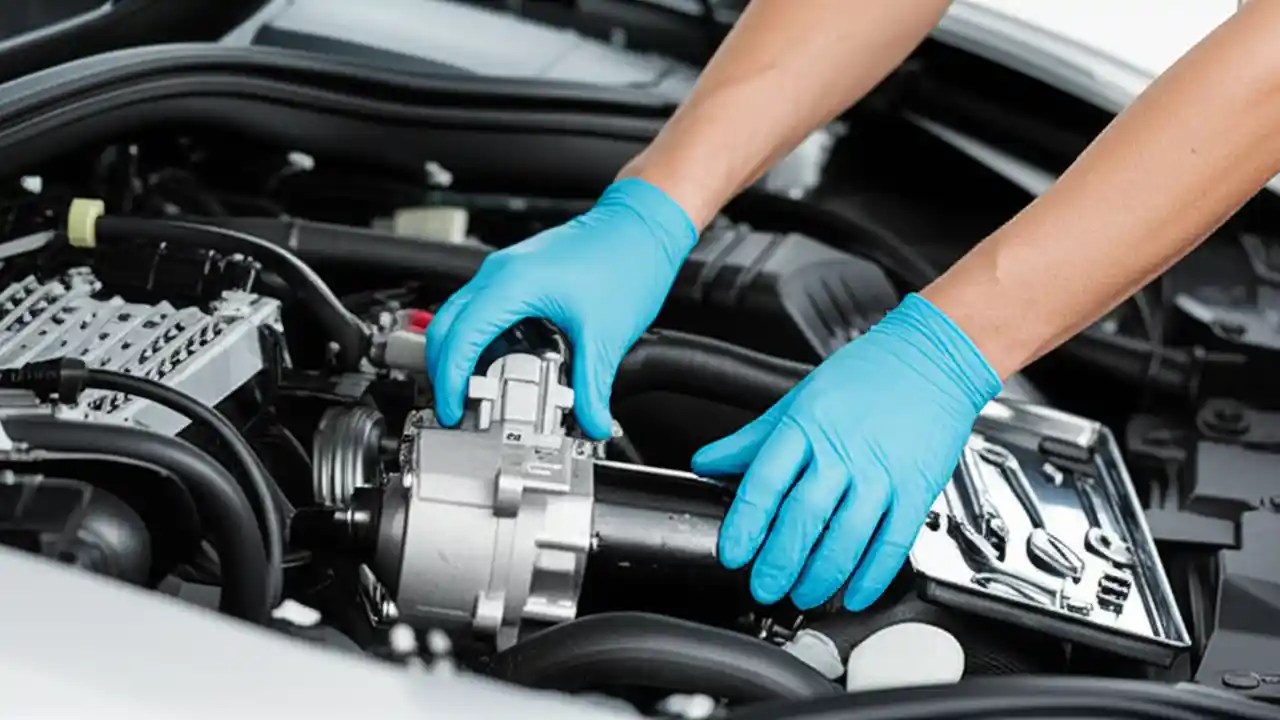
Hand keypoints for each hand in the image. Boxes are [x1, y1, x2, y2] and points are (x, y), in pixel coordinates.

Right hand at [426, 178, 697, 439]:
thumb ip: (594, 388)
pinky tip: (500, 366)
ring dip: (460, 356)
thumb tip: (590, 422)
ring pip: (460, 318)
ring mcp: (506, 271)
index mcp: (513, 284)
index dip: (450, 381)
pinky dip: (480, 341)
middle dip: (444, 371)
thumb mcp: (607, 336)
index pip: (459, 339)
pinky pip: (482, 311)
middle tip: (456, 408)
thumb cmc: (626, 260)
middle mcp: (500, 273)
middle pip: (446, 327)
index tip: (450, 410)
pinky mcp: (517, 275)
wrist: (642, 225)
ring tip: (476, 393)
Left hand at [692, 294, 1000, 610]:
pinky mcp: (916, 490)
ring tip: (804, 595)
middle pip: (804, 517)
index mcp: (806, 426)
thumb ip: (753, 439)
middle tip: (765, 587)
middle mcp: (843, 452)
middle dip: (780, 562)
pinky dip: (873, 575)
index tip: (733, 553)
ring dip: (822, 576)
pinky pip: (893, 543)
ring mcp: (882, 473)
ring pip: (847, 537)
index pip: (766, 482)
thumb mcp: (798, 397)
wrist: (933, 356)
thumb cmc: (866, 374)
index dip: (746, 524)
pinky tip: (855, 594)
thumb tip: (707, 462)